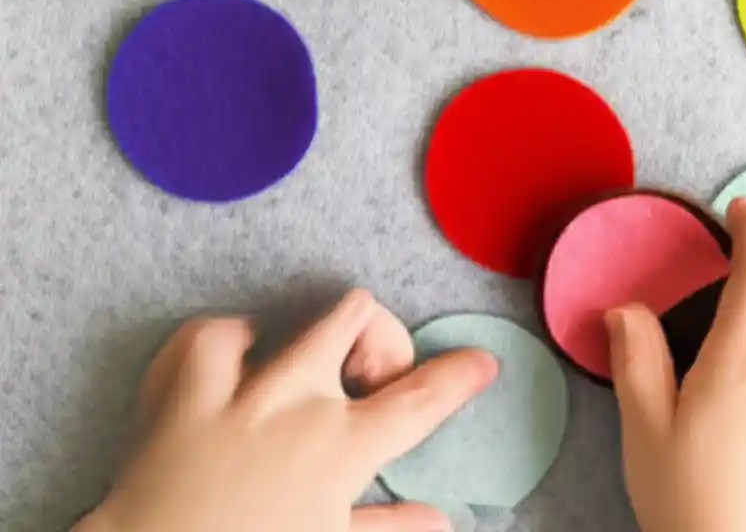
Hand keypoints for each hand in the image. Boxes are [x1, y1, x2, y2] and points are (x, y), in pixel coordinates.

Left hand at [75, 289, 497, 531]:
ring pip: (290, 318)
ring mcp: (238, 390)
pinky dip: (224, 342)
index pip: (419, 400)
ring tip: (309, 362)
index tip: (481, 362)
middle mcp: (297, 403)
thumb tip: (439, 521)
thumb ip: (389, 527)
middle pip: (353, 322)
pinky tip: (237, 357)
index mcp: (343, 446)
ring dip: (306, 334)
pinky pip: (206, 335)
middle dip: (375, 334)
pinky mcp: (181, 391)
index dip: (459, 376)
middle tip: (371, 373)